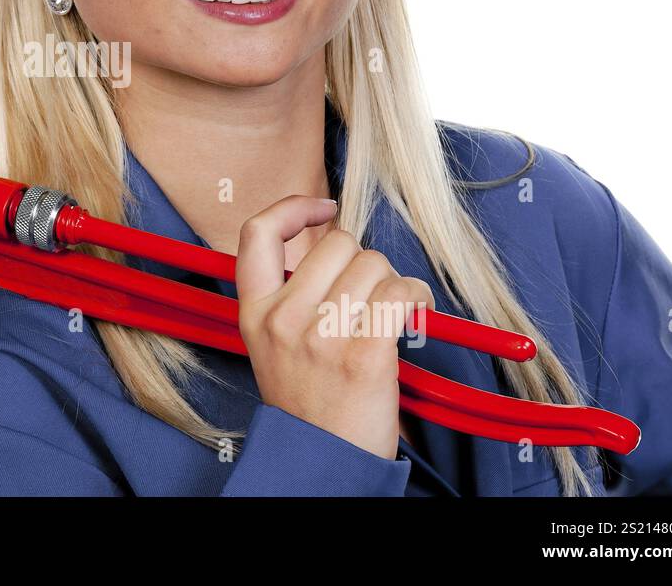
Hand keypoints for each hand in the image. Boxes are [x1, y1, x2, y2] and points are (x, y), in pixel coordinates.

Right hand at [234, 195, 433, 460]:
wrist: (323, 463)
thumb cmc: (309, 402)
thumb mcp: (274, 344)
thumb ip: (292, 295)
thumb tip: (336, 241)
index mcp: (255, 312)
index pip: (258, 233)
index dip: (293, 208)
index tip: (322, 209)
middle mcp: (282, 320)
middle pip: (338, 244)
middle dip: (364, 261)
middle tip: (368, 295)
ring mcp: (321, 338)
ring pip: (375, 265)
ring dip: (394, 283)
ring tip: (391, 314)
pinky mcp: (363, 356)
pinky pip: (400, 295)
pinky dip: (417, 299)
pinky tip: (414, 317)